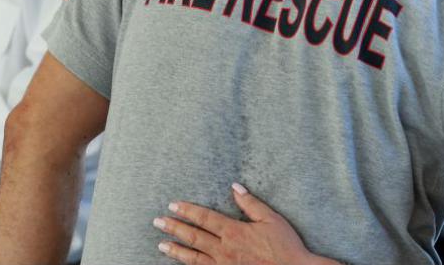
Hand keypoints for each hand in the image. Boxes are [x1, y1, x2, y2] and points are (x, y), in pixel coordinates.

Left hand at [155, 184, 321, 264]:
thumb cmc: (285, 246)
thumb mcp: (271, 219)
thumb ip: (251, 203)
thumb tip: (235, 187)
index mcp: (234, 231)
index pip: (204, 218)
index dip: (187, 210)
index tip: (172, 205)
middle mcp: (225, 249)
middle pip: (193, 236)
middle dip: (174, 228)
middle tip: (157, 221)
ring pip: (194, 258)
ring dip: (176, 250)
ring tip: (161, 245)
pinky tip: (181, 264)